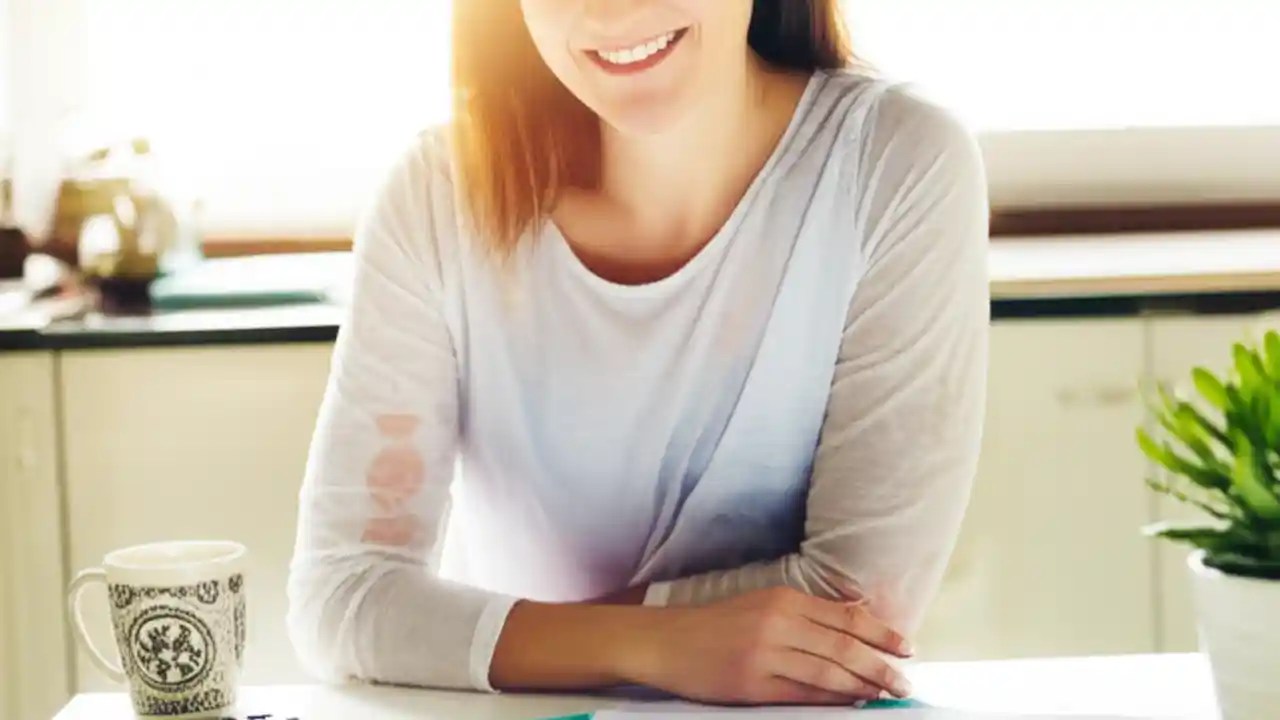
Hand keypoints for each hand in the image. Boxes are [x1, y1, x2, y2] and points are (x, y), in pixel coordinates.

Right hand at [631, 586, 913, 704]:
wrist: (667, 641)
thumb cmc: (716, 625)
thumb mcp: (762, 603)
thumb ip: (805, 611)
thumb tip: (854, 615)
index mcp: (783, 598)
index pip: (846, 615)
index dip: (881, 632)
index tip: (906, 647)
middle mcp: (778, 622)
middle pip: (845, 644)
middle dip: (882, 664)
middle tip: (906, 680)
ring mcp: (766, 653)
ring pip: (830, 671)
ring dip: (865, 684)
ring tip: (889, 694)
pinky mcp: (754, 683)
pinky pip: (804, 693)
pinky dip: (833, 699)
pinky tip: (852, 703)